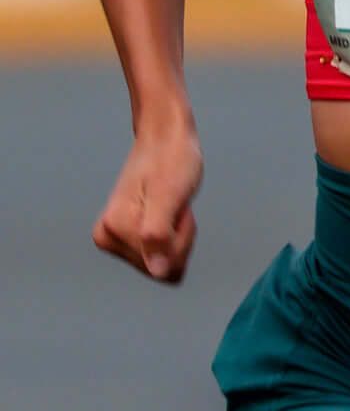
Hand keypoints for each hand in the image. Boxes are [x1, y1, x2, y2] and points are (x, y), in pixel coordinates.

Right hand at [94, 115, 201, 283]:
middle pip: (163, 269)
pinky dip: (176, 238)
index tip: (171, 205)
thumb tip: (157, 271)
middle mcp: (108, 237)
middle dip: (179, 239)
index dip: (179, 239)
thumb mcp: (169, 196)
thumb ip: (159, 234)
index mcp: (113, 229)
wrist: (165, 139)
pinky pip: (165, 258)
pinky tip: (169, 214)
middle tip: (173, 205)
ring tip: (170, 207)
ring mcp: (118, 239)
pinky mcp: (128, 238)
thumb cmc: (170, 160)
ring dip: (178, 237)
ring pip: (165, 265)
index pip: (163, 269)